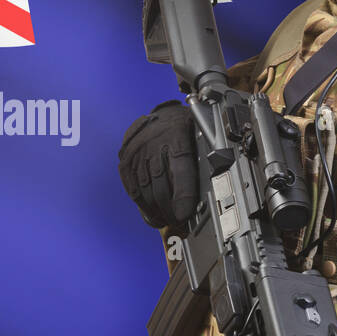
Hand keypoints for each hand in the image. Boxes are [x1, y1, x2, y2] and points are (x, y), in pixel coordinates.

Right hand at [116, 100, 198, 234]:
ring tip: (166, 221)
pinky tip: (150, 213)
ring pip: (145, 189)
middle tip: (179, 222)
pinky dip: (141, 203)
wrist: (162, 113)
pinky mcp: (125, 159)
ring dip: (155, 210)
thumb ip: (200, 161)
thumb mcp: (199, 136)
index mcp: (177, 134)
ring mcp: (137, 151)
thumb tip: (210, 191)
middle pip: (160, 184)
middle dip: (169, 209)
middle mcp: (154, 142)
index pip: (180, 169)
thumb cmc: (186, 127)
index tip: (184, 215)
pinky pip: (131, 186)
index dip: (182, 196)